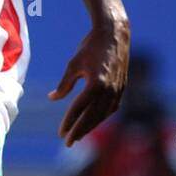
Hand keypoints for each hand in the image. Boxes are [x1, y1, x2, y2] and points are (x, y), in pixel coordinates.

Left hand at [49, 17, 129, 145]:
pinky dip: (102, 117)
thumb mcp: (73, 65)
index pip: (79, 109)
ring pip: (103, 115)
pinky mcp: (122, 88)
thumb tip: (53, 99)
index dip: (69, 122)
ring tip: (79, 135)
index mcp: (95, 84)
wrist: (114, 34)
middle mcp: (109, 90)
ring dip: (90, 126)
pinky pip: (111, 108)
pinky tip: (94, 121)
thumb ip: (64, 85)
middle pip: (92, 117)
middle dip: (79, 131)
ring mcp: (118, 90)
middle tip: (68, 142)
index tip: (61, 133)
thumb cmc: (90, 47)